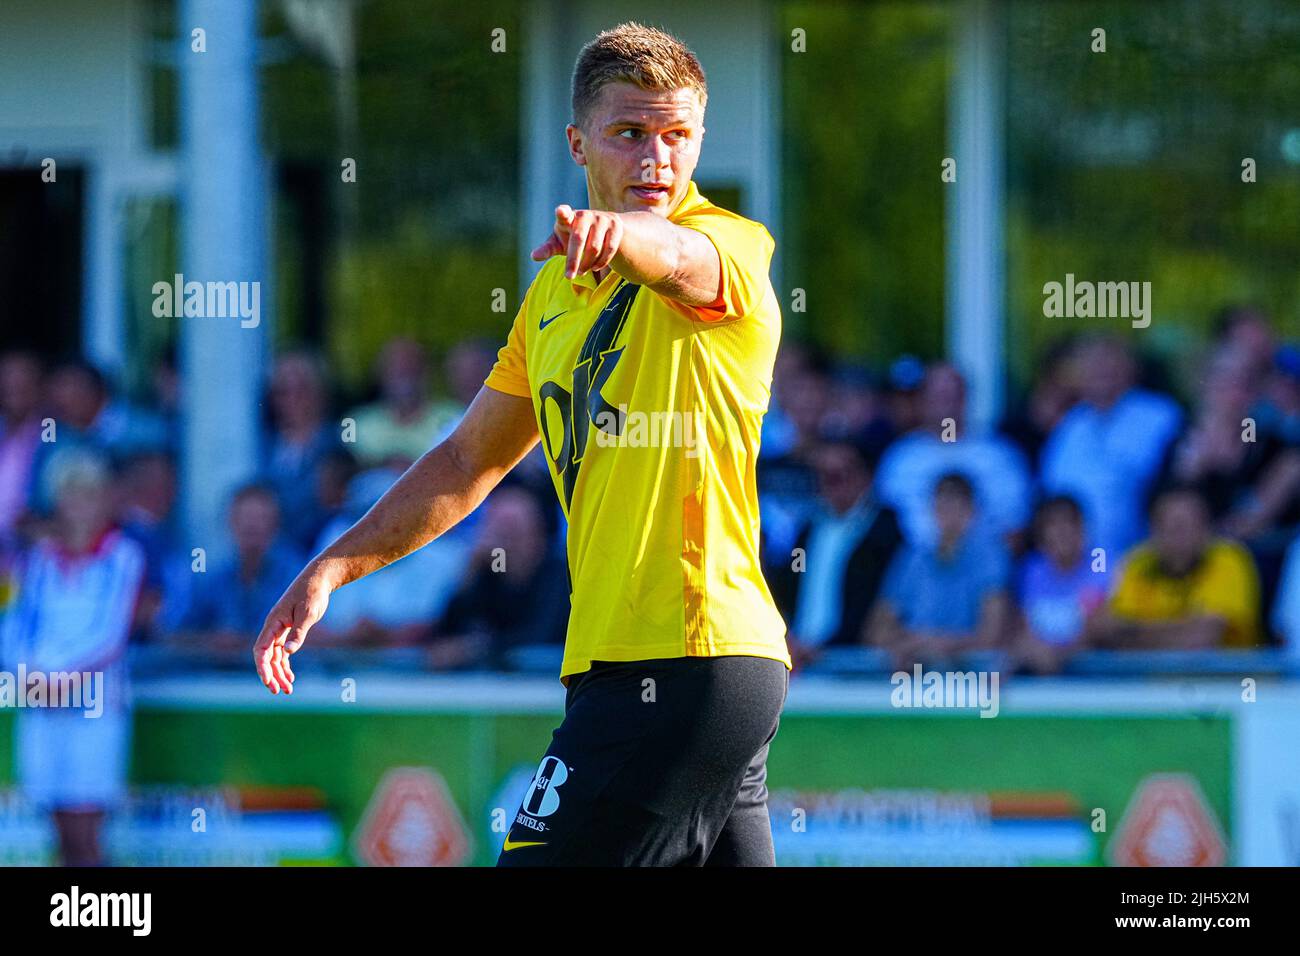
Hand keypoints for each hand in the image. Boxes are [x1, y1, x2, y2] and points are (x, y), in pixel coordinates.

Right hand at [253, 563, 334, 694]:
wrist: (319, 580)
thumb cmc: (312, 594)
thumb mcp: (307, 614)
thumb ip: (298, 633)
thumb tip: (288, 652)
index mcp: (273, 623)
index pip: (260, 649)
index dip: (262, 667)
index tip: (268, 681)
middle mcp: (273, 627)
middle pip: (266, 656)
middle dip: (271, 674)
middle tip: (279, 691)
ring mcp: (280, 629)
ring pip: (275, 656)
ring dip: (279, 672)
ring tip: (287, 689)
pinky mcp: (289, 629)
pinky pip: (282, 651)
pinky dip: (285, 664)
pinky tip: (290, 676)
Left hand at [530, 205, 623, 278]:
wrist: (602, 229)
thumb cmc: (572, 237)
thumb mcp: (559, 242)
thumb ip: (547, 249)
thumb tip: (533, 256)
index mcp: (568, 217)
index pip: (564, 213)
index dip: (562, 212)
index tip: (560, 211)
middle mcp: (584, 215)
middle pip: (578, 240)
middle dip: (573, 260)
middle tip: (569, 277)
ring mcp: (601, 218)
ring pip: (594, 247)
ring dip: (587, 264)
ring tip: (581, 271)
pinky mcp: (615, 226)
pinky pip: (609, 249)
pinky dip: (601, 262)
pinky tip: (594, 268)